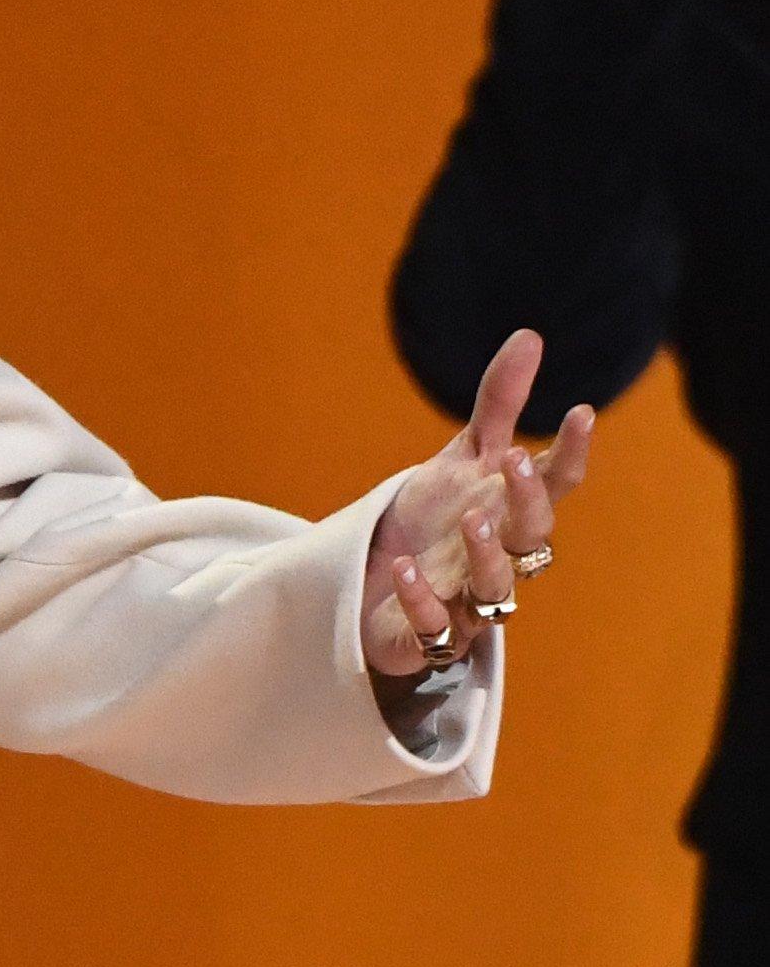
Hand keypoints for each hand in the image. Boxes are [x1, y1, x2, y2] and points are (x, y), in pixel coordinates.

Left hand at [363, 329, 594, 676]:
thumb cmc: (440, 518)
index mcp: (512, 511)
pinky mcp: (429, 630)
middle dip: (528, 502)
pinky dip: (420, 598)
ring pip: (495, 589)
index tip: (581, 410)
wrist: (385, 583)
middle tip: (513, 460)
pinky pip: (431, 622)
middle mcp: (501, 556)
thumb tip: (531, 336)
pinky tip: (404, 568)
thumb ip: (499, 404)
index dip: (569, 451)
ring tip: (472, 518)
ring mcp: (468, 597)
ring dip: (487, 556)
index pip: (554, 483)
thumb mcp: (463, 457)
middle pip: (532, 537)